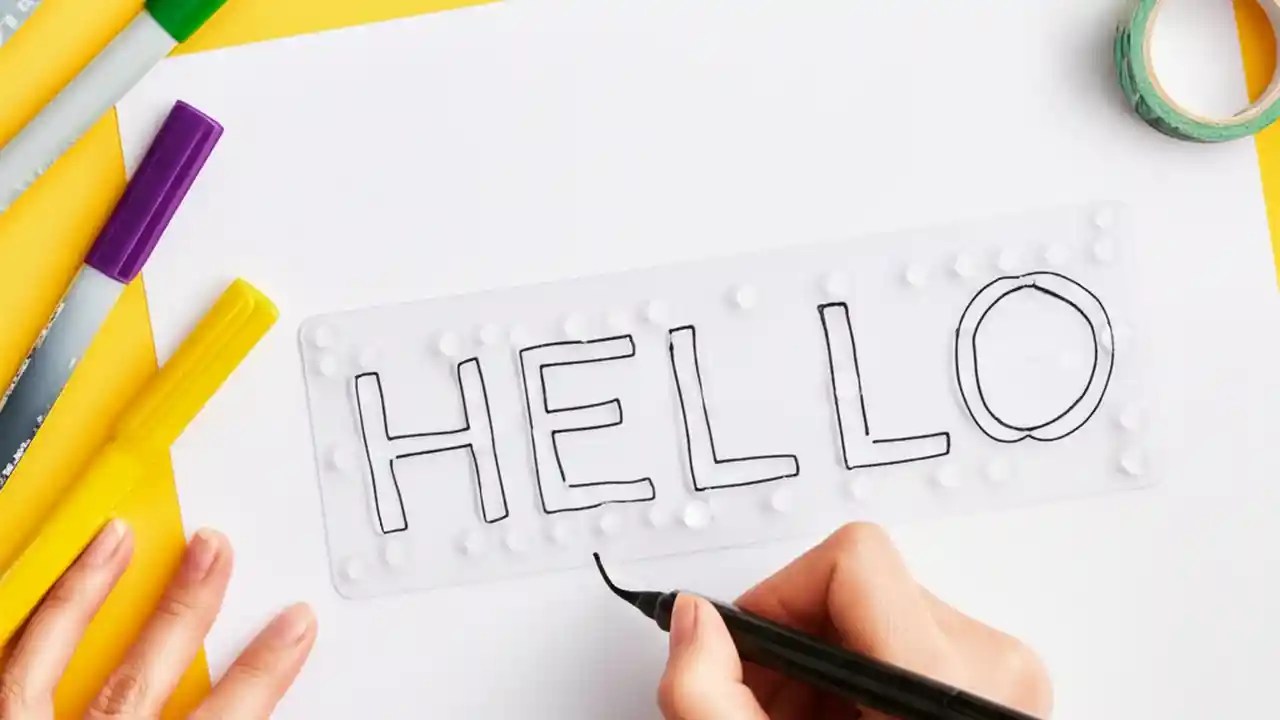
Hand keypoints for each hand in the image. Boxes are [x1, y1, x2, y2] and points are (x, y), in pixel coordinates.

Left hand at [0, 520, 316, 718]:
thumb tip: (248, 708)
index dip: (261, 672)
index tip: (294, 625)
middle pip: (137, 682)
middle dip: (182, 609)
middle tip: (213, 549)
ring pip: (44, 665)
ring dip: (85, 595)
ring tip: (114, 538)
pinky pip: (2, 673)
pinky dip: (23, 627)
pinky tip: (36, 594)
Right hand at [658, 523, 1052, 718]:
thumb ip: (711, 695)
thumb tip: (695, 625)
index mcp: (944, 683)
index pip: (853, 559)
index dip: (780, 595)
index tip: (752, 643)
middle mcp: (989, 669)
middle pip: (858, 587)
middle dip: (793, 649)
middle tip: (769, 709)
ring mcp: (1003, 677)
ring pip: (877, 614)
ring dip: (822, 670)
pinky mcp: (998, 686)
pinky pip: (906, 643)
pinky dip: (856, 684)